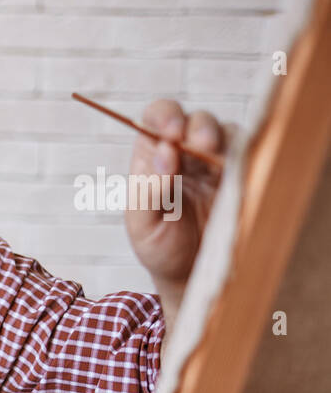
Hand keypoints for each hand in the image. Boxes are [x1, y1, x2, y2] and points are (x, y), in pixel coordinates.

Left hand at [126, 99, 228, 288]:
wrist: (190, 275)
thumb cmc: (160, 247)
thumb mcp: (142, 225)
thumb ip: (149, 189)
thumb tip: (165, 151)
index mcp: (152, 158)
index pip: (155, 119)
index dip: (164, 116)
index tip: (170, 132)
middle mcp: (185, 153)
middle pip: (195, 119)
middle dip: (198, 126)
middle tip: (199, 144)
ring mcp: (216, 164)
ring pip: (226, 132)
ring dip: (222, 139)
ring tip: (214, 156)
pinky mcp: (242, 177)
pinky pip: (250, 156)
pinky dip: (246, 155)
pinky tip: (238, 169)